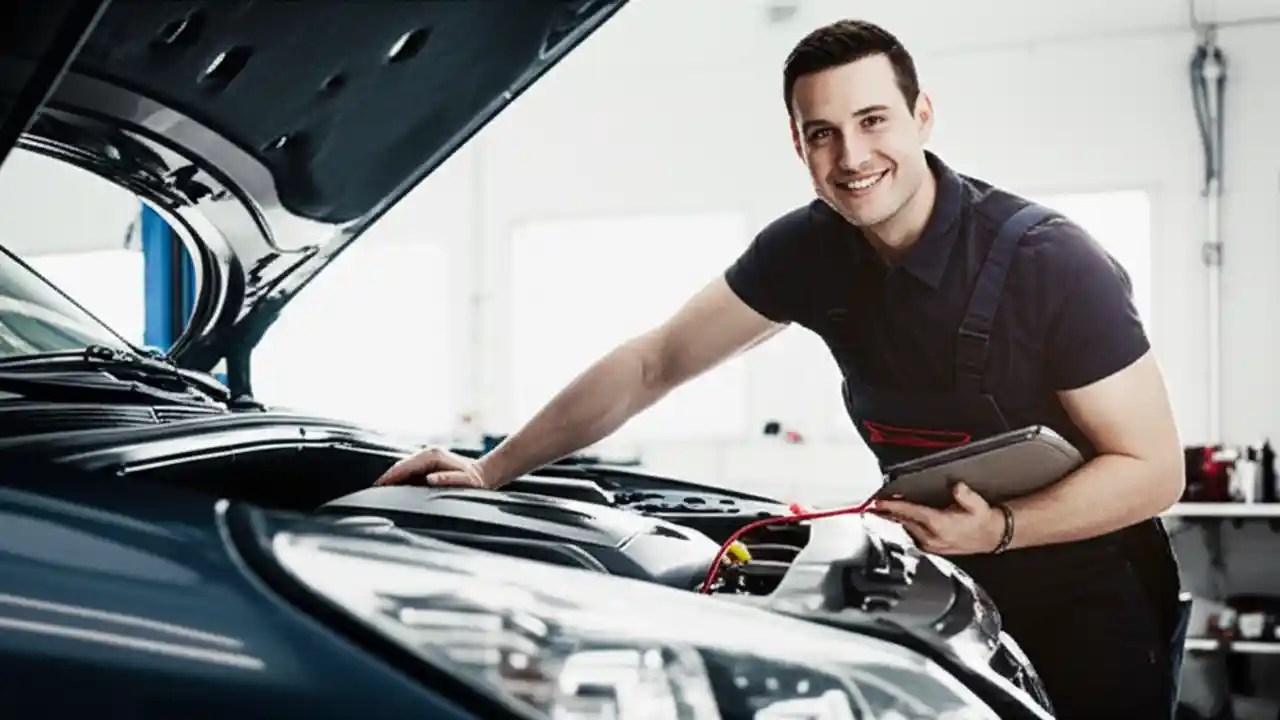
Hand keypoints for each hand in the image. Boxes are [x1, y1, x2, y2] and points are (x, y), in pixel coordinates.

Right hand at [373, 447, 492, 488]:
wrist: (485, 475)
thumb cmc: (476, 481)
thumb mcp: (466, 482)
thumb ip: (448, 479)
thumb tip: (429, 479)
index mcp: (434, 456)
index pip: (406, 466)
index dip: (391, 476)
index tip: (378, 485)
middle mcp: (428, 454)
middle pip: (401, 466)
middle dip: (387, 478)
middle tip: (371, 491)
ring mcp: (427, 458)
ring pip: (403, 468)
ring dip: (392, 478)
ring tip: (377, 491)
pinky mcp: (428, 464)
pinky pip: (409, 471)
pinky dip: (399, 479)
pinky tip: (392, 488)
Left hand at [872, 482, 1004, 554]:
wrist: (991, 537)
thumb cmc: (982, 521)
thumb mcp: (978, 504)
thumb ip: (965, 494)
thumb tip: (956, 486)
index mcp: (940, 525)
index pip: (910, 513)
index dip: (893, 507)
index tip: (878, 503)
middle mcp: (932, 537)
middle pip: (903, 522)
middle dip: (889, 512)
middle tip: (876, 504)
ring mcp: (931, 545)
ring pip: (906, 529)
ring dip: (896, 519)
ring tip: (885, 510)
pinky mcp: (931, 548)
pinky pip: (912, 535)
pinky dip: (905, 526)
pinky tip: (901, 519)